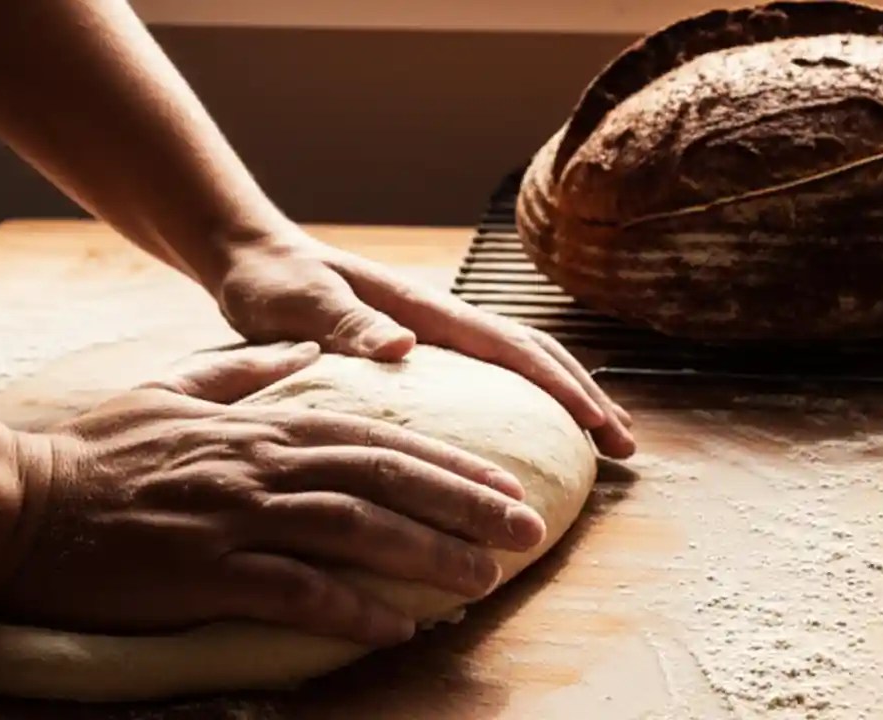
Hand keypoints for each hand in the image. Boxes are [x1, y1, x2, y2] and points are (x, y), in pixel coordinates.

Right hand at [0, 343, 546, 646]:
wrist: (20, 501)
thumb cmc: (97, 450)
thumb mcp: (171, 390)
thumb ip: (242, 370)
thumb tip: (302, 354)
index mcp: (259, 427)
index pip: (375, 438)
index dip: (447, 462)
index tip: (502, 484)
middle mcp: (259, 465)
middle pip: (383, 477)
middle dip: (463, 504)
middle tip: (526, 530)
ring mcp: (233, 517)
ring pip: (353, 530)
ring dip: (425, 556)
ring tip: (484, 581)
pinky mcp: (203, 570)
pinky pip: (292, 591)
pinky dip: (349, 610)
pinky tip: (394, 628)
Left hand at [216, 224, 635, 457]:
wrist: (256, 260)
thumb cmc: (274, 284)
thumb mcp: (299, 305)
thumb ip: (345, 325)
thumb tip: (403, 346)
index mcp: (422, 311)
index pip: (507, 347)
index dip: (558, 386)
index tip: (599, 424)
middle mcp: (439, 319)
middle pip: (531, 354)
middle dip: (583, 396)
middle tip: (626, 448)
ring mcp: (434, 333)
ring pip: (517, 363)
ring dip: (565, 397)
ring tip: (604, 442)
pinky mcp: (420, 349)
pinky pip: (488, 376)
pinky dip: (525, 400)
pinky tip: (532, 433)